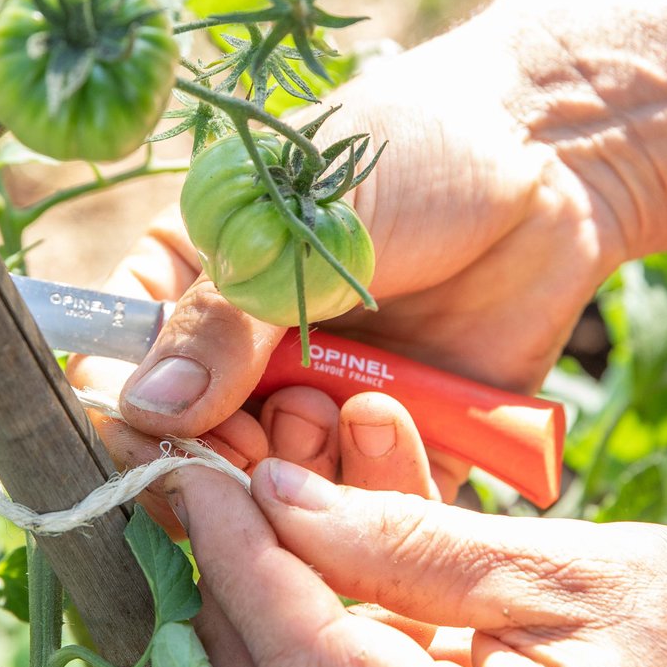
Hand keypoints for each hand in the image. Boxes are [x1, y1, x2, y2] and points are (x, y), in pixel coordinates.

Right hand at [71, 13, 632, 500]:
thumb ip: (221, 324)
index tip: (155, 439)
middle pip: (193, 457)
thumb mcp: (295, 224)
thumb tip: (146, 409)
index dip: (126, 418)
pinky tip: (391, 420)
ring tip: (342, 406)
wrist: (550, 157)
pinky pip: (366, 512)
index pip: (116, 372)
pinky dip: (368, 488)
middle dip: (226, 460)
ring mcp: (319, 410)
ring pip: (275, 498)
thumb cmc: (408, 154)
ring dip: (299, 473)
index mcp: (189, 290)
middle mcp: (244, 364)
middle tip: (268, 429)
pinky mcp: (395, 450)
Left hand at [171, 463, 666, 666]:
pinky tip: (327, 580)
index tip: (200, 480)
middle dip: (223, 608)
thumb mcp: (575, 566)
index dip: (238, 561)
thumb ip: (413, 541)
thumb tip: (278, 499)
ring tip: (265, 531)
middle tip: (219, 506)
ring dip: (256, 637)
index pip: (307, 666)